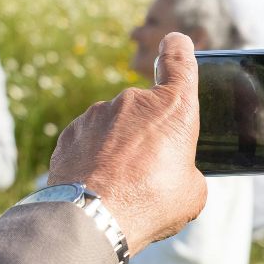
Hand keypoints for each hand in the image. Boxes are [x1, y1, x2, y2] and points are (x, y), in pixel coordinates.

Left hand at [48, 32, 204, 254]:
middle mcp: (133, 101)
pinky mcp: (71, 132)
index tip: (176, 44)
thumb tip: (174, 171)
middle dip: (150, 134)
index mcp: (173, 108)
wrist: (92, 219)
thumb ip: (186, 170)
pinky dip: (95, 157)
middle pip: (147, 109)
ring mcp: (98, 114)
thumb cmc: (150, 203)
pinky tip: (99, 183)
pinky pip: (90, 140)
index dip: (179, 50)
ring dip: (121, 147)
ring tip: (123, 185)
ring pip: (116, 126)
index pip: (179, 60)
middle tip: (151, 172)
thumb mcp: (191, 192)